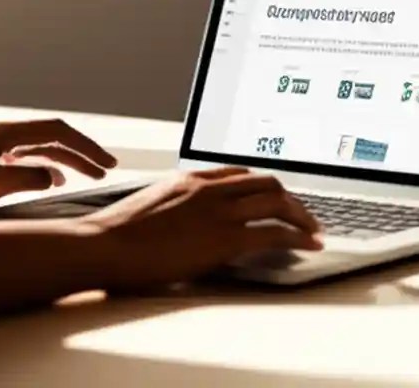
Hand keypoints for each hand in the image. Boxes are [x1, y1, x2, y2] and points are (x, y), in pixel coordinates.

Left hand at [0, 119, 118, 217]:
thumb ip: (26, 176)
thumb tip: (53, 175)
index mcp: (0, 132)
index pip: (54, 131)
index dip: (84, 146)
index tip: (107, 163)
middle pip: (48, 138)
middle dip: (80, 152)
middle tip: (107, 169)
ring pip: (36, 149)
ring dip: (64, 161)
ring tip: (87, 176)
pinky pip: (22, 161)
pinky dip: (43, 168)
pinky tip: (52, 181)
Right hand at [82, 167, 322, 288]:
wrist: (105, 245)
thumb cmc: (116, 234)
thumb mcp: (149, 208)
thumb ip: (173, 208)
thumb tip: (184, 224)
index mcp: (188, 179)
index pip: (237, 173)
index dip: (262, 185)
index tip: (273, 198)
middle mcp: (208, 188)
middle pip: (265, 181)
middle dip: (290, 198)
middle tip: (302, 215)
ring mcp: (218, 210)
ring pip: (277, 200)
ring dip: (301, 215)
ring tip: (313, 230)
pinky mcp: (225, 237)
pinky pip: (274, 232)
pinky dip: (298, 237)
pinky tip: (310, 245)